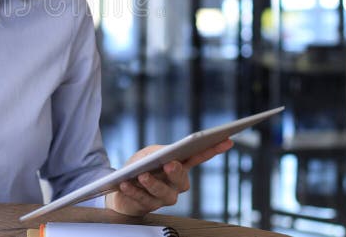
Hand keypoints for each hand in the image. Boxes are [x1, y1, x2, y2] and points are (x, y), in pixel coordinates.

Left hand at [105, 139, 232, 215]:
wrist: (119, 186)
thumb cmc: (139, 167)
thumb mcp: (148, 153)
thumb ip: (158, 152)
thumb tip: (168, 153)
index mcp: (180, 166)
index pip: (199, 157)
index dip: (213, 149)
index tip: (226, 139)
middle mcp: (176, 184)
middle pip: (182, 180)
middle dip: (176, 172)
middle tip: (169, 164)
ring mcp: (164, 197)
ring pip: (163, 193)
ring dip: (152, 183)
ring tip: (142, 175)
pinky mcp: (148, 205)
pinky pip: (142, 199)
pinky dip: (133, 191)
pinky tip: (126, 184)